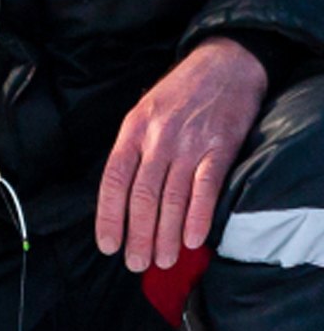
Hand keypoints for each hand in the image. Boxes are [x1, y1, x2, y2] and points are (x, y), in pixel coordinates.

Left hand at [95, 37, 268, 271]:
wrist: (223, 66)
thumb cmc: (179, 95)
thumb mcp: (144, 113)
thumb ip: (135, 150)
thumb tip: (124, 197)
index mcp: (133, 131)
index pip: (113, 179)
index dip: (109, 215)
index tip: (108, 245)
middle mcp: (157, 139)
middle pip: (142, 195)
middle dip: (138, 235)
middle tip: (137, 264)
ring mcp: (189, 144)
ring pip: (172, 197)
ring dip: (167, 234)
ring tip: (163, 261)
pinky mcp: (220, 148)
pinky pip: (206, 187)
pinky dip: (199, 215)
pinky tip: (194, 239)